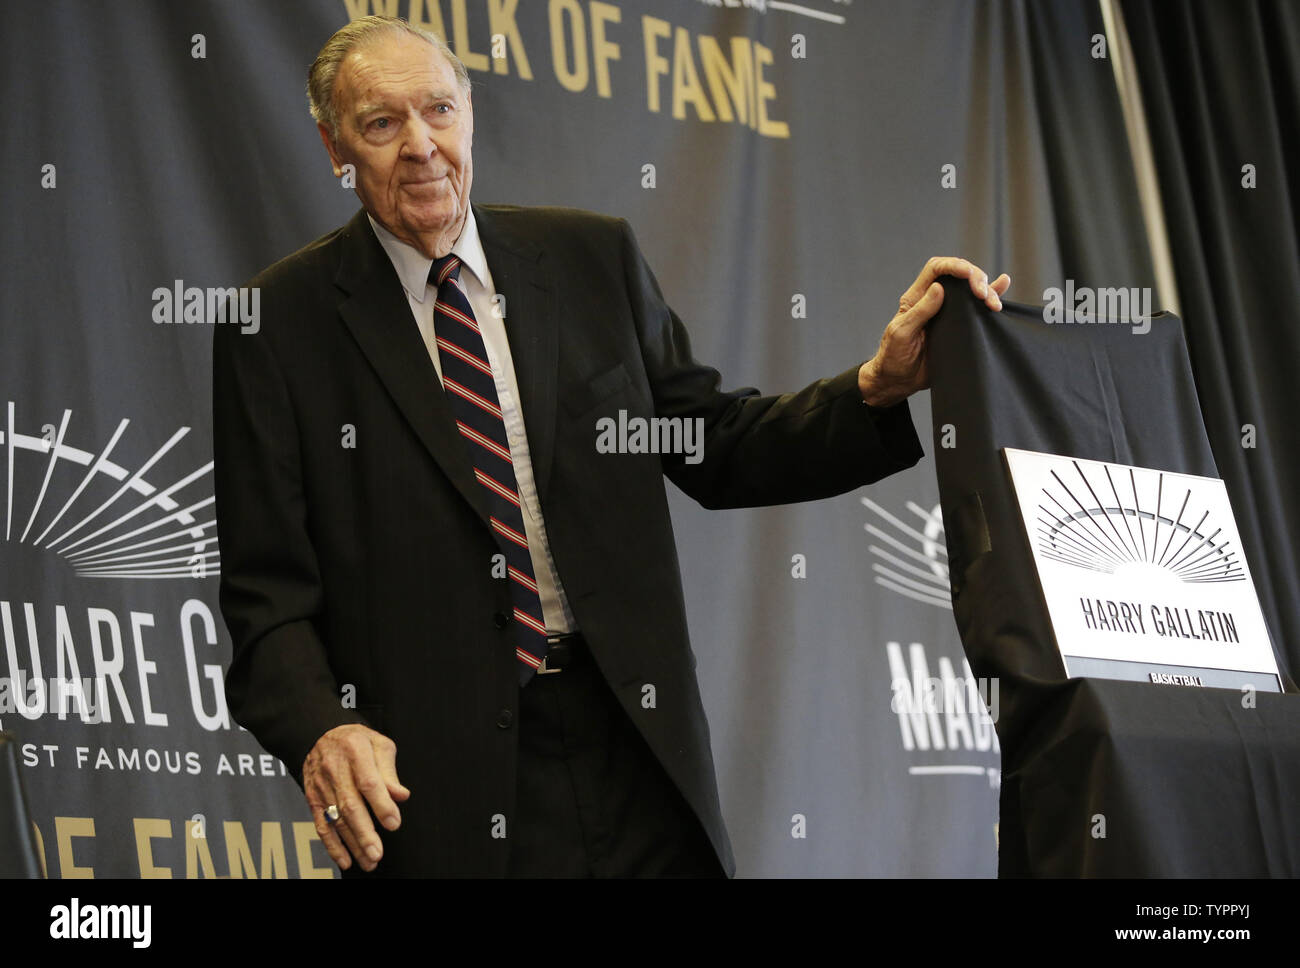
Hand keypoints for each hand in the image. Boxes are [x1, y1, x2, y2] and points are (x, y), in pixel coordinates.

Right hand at [304, 723, 409, 872]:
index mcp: (356, 752)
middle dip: (364, 833)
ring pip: (337, 820)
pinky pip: (322, 825)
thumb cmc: (354, 740)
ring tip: (369, 861)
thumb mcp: (378, 744)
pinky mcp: (313, 799)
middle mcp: (335, 771)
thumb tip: (401, 795)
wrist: (318, 734)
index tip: (393, 823)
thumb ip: (389, 771)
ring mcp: (322, 787)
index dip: (381, 805)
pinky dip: (332, 845)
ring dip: (353, 844)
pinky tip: (345, 860)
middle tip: (377, 853)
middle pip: (350, 805)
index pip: (368, 782)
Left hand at [858, 257, 1010, 406]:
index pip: (936, 269)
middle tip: (982, 294)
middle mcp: (933, 299)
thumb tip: (938, 287)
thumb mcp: (901, 333)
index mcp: (916, 297)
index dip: (953, 266)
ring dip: (986, 289)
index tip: (968, 273)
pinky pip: (976, 305)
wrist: (900, 379)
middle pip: (958, 275)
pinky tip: (1003, 285)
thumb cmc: (894, 357)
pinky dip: (991, 293)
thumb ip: (920, 311)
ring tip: (993, 302)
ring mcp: (948, 311)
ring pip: (970, 289)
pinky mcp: (959, 324)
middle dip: (974, 278)